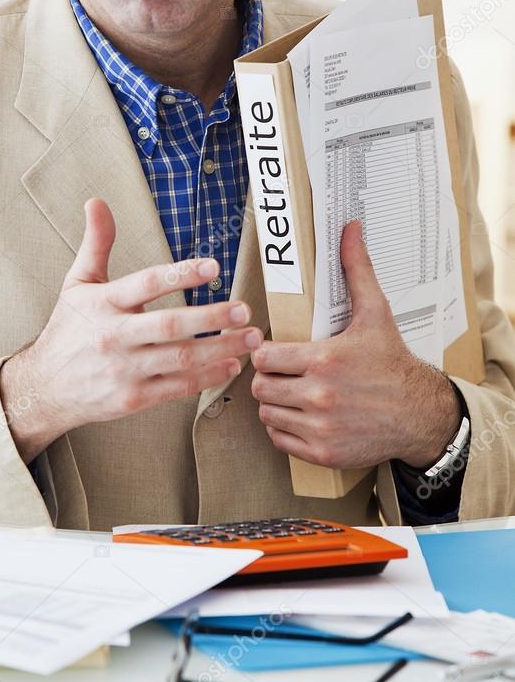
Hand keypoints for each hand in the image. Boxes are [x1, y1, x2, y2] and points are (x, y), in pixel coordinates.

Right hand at [1, 198, 262, 461]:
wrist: (44, 388)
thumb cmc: (67, 331)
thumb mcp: (77, 284)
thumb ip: (96, 244)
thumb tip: (96, 203)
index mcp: (103, 303)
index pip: (147, 284)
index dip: (181, 274)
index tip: (214, 267)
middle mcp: (114, 336)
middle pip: (170, 325)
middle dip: (212, 317)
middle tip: (244, 309)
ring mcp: (124, 370)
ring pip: (180, 359)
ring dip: (220, 349)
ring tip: (250, 339)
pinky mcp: (132, 399)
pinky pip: (176, 388)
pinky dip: (206, 378)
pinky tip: (230, 365)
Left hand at [250, 220, 460, 472]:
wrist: (420, 413)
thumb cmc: (392, 362)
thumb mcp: (375, 313)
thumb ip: (356, 270)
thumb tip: (350, 229)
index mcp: (324, 360)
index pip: (264, 357)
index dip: (267, 354)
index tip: (278, 352)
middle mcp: (319, 395)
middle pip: (260, 387)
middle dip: (268, 378)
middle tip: (283, 374)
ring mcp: (320, 427)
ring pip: (267, 414)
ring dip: (274, 404)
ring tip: (291, 394)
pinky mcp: (323, 452)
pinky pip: (280, 440)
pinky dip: (284, 430)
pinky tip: (300, 416)